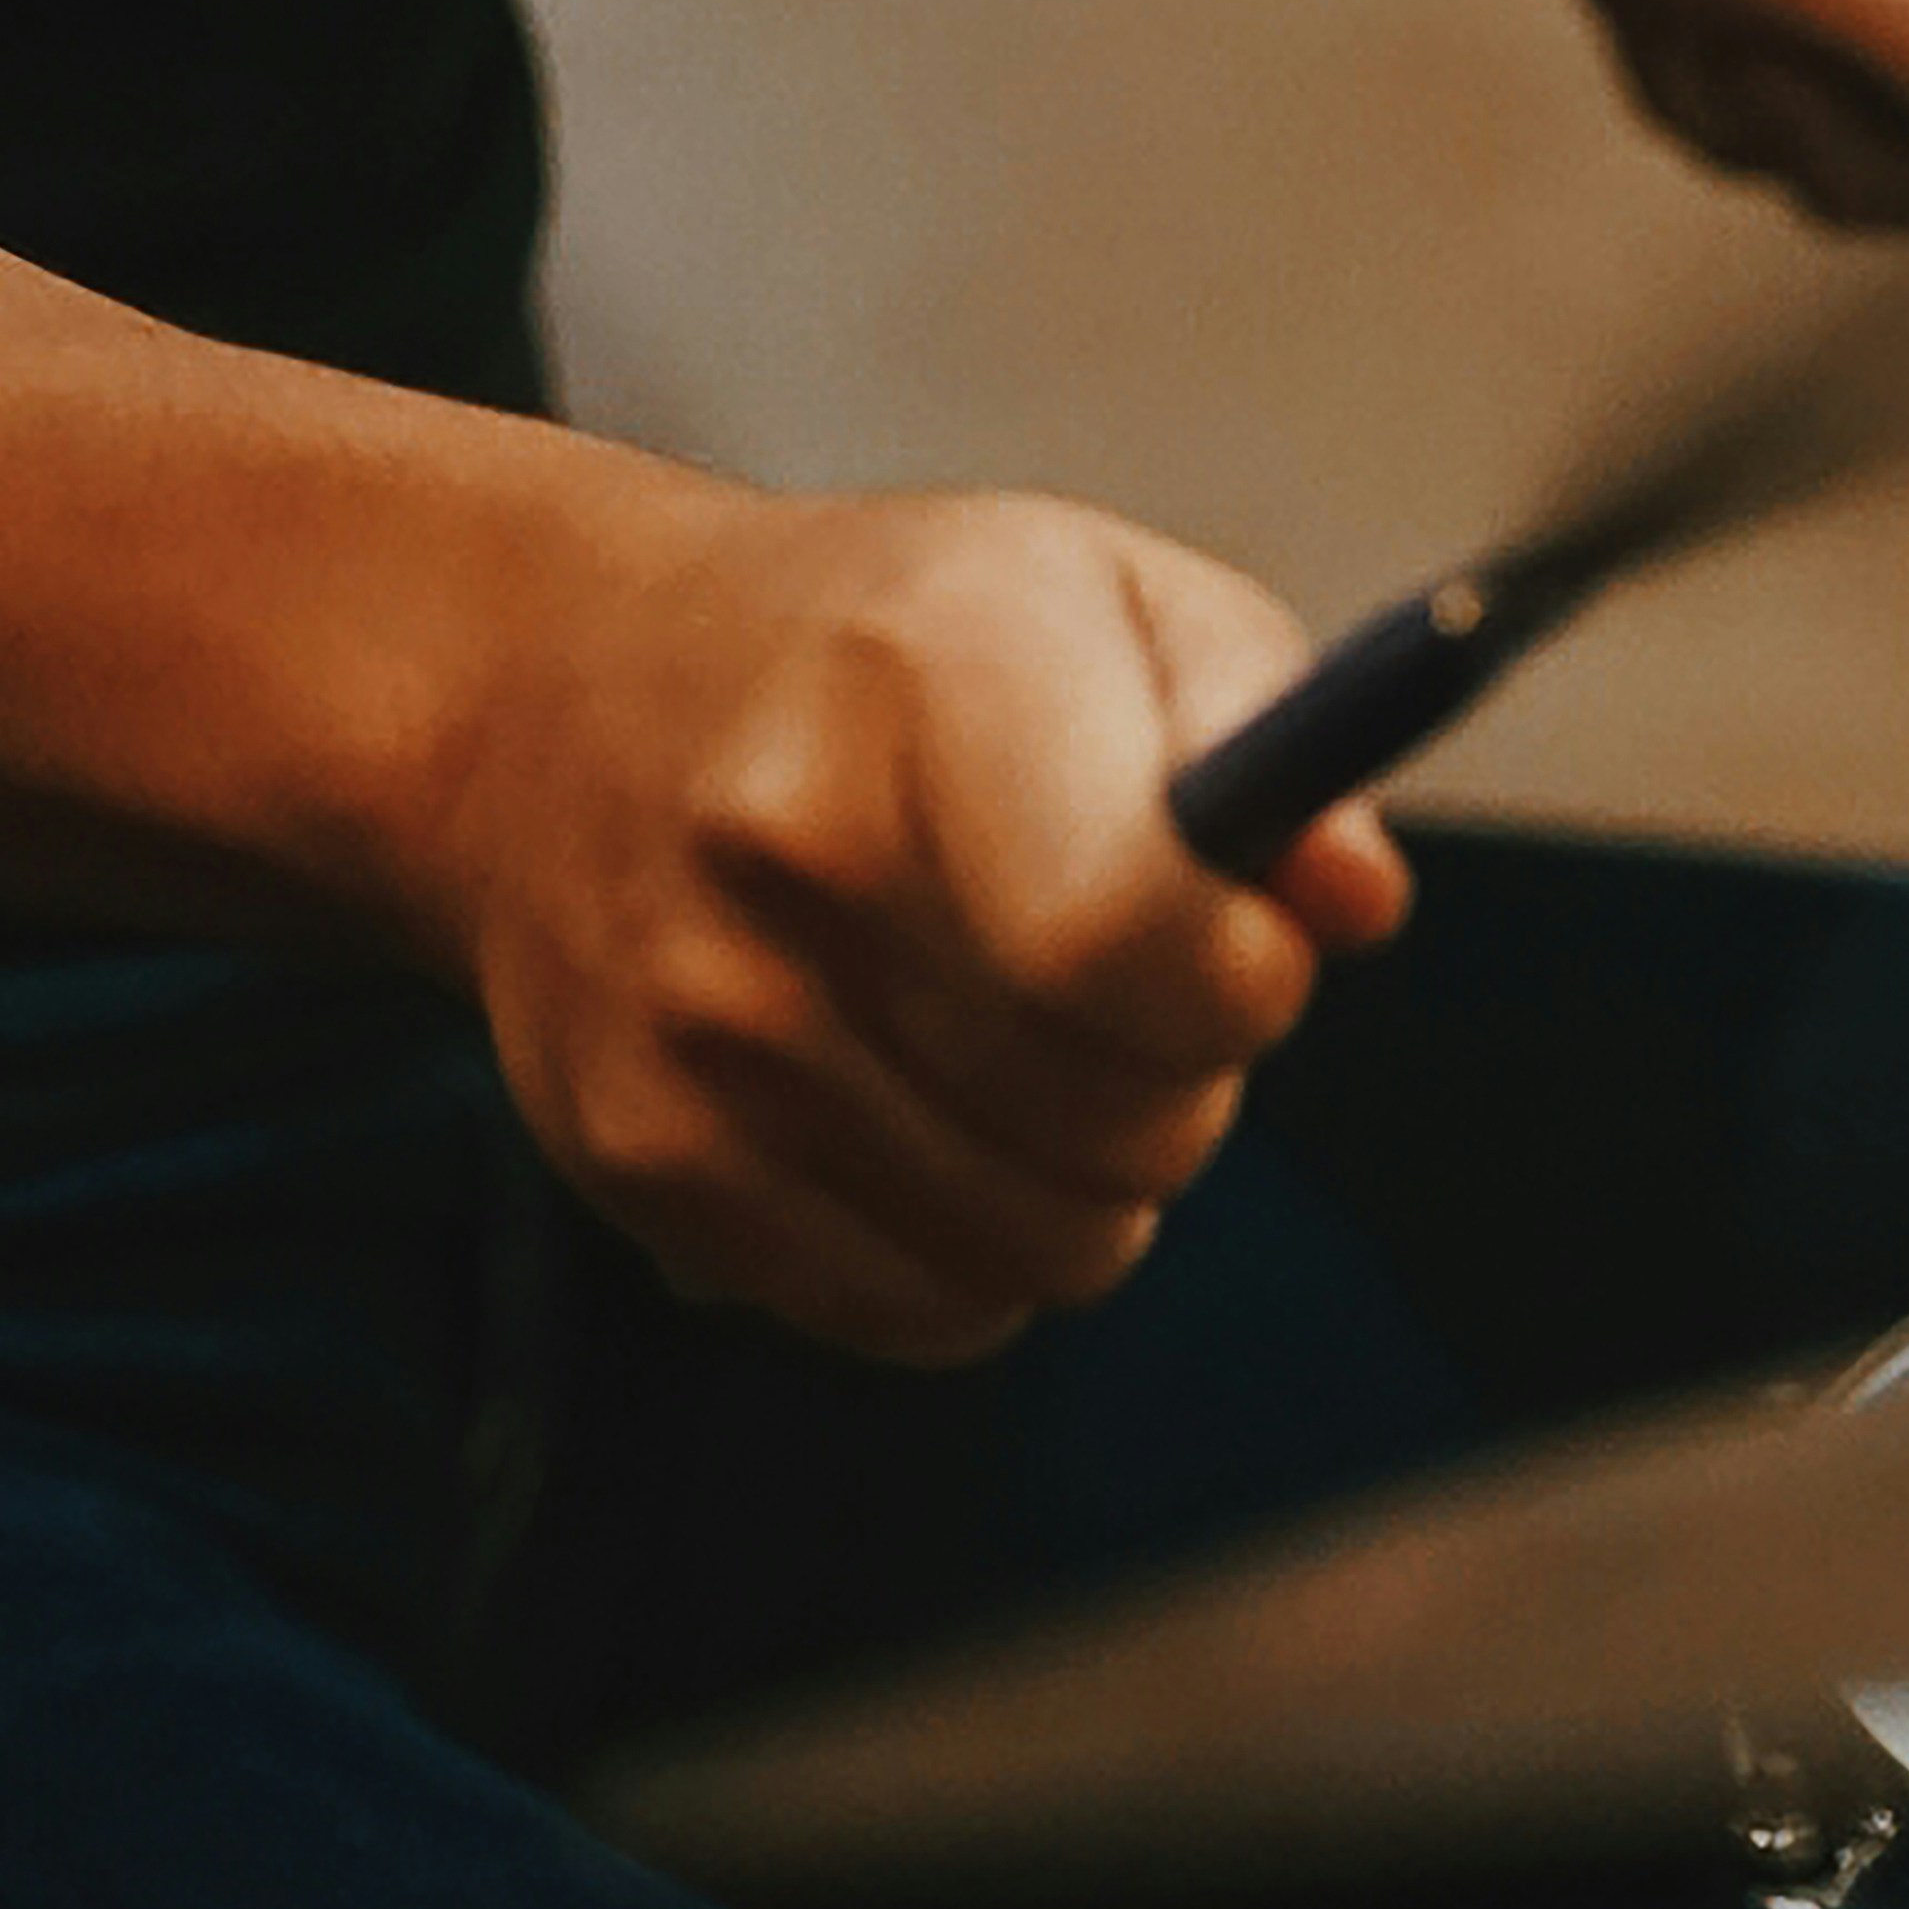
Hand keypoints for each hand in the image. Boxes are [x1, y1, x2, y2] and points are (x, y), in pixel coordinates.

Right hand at [427, 465, 1405, 1361]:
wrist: (555, 700)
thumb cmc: (890, 654)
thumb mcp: (1104, 598)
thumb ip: (1267, 727)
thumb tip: (1352, 901)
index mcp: (927, 680)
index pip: (1132, 940)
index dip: (1240, 982)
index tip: (1238, 949)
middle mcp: (785, 853)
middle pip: (1126, 1120)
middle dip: (1181, 1075)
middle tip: (1113, 977)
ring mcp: (699, 1025)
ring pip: (1050, 1248)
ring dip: (1088, 1177)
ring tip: (1014, 1041)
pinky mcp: (640, 1160)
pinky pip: (927, 1311)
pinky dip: (970, 1248)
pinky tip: (919, 1114)